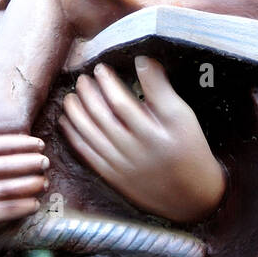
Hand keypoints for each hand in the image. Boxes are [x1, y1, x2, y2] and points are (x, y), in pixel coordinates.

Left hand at [58, 57, 225, 223]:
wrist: (191, 195)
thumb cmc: (189, 148)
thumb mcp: (183, 116)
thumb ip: (161, 88)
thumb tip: (143, 60)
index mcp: (155, 134)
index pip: (123, 104)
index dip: (108, 83)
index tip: (100, 68)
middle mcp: (136, 152)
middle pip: (102, 118)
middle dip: (88, 95)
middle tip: (81, 79)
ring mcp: (122, 166)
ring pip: (90, 136)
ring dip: (75, 114)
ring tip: (70, 96)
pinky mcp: (113, 178)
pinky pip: (87, 154)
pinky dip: (74, 136)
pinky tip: (66, 121)